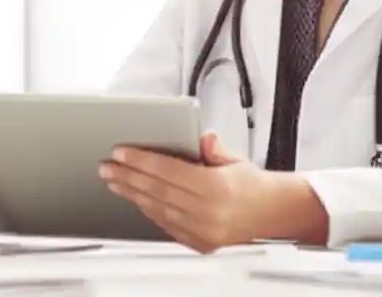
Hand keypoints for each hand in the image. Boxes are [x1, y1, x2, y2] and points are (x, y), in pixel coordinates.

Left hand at [99, 133, 272, 252]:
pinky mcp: (199, 243)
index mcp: (216, 188)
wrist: (273, 215)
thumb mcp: (236, 159)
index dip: (141, 160)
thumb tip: (201, 137)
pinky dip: (149, 211)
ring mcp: (202, 231)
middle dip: (128, 177)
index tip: (121, 153)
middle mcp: (207, 212)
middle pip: (157, 191)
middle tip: (108, 168)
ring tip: (116, 182)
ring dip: (133, 194)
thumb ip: (214, 148)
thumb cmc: (253, 185)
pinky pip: (166, 225)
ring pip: (157, 210)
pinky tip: (137, 199)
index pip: (168, 171)